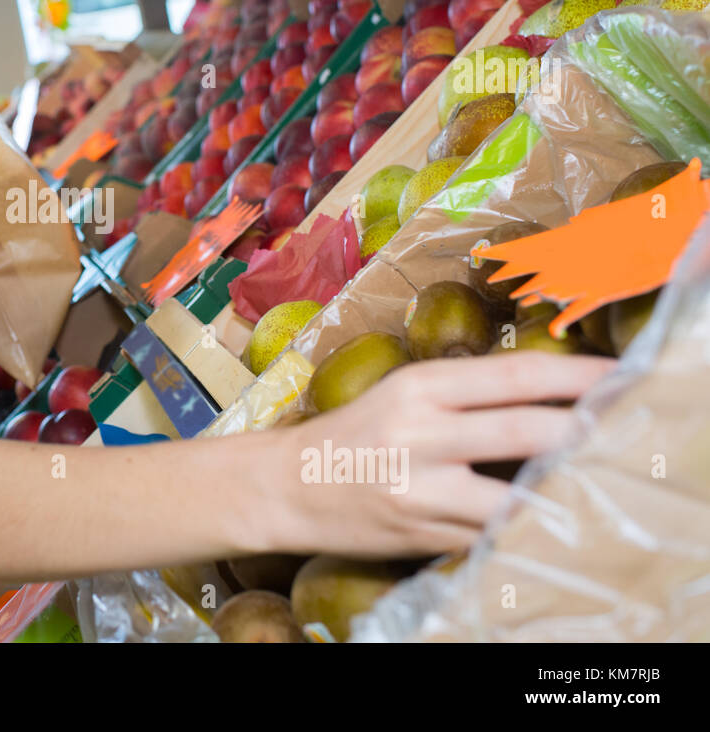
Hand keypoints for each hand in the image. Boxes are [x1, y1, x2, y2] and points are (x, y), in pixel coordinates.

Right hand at [264, 352, 615, 558]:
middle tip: (622, 429)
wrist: (286, 486)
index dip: (576, 376)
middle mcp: (420, 433)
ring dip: (563, 488)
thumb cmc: (351, 436)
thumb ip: (465, 396)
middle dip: (585, 432)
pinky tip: (548, 517)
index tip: (618, 376)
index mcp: (418, 387)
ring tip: (594, 478)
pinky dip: (525, 525)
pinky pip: (492, 532)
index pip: (513, 376)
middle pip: (526, 431)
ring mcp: (422, 488)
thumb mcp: (402, 396)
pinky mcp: (423, 532)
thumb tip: (548, 399)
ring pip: (517, 492)